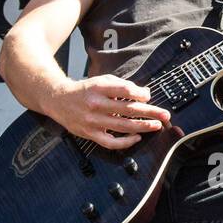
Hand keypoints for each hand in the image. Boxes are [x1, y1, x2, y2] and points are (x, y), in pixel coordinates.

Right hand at [43, 74, 170, 150]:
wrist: (58, 100)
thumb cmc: (84, 90)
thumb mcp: (101, 81)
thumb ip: (122, 85)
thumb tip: (145, 94)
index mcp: (98, 88)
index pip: (123, 90)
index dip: (139, 94)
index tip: (149, 97)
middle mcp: (95, 104)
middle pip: (127, 109)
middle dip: (149, 112)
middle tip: (165, 115)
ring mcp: (92, 121)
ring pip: (122, 126)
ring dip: (142, 126)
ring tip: (156, 125)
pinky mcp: (90, 134)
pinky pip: (111, 142)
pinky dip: (125, 142)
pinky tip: (137, 138)